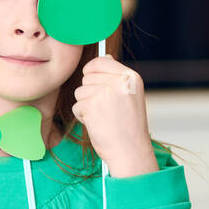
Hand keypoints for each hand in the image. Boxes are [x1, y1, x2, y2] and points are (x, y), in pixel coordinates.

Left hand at [72, 55, 156, 175]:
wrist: (131, 151)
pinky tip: (98, 125)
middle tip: (105, 109)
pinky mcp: (92, 106)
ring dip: (86, 105)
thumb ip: (117, 76)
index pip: (101, 61)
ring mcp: (105, 93)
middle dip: (90, 92)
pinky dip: (83, 117)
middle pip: (87, 77)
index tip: (95, 83)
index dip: (92, 71)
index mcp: (131, 77)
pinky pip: (77, 106)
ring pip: (80, 91)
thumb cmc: (129, 126)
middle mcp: (119, 81)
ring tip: (103, 117)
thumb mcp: (130, 95)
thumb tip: (104, 56)